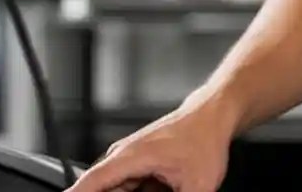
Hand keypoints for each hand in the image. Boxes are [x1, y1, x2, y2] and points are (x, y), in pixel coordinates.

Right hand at [66, 99, 234, 191]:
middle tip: (145, 191)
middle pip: (100, 189)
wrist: (212, 117)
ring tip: (158, 186)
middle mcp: (123, 158)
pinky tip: (159, 188)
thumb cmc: (203, 138)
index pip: (89, 184)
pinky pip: (126, 188)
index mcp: (129, 157)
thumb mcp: (197, 185)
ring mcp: (129, 162)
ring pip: (116, 190)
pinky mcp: (138, 168)